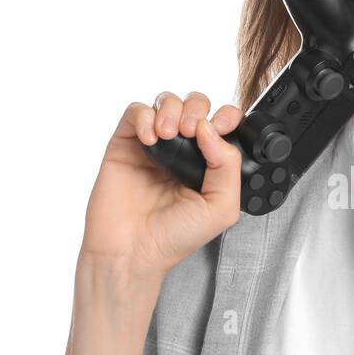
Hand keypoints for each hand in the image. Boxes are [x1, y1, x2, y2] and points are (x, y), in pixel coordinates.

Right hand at [81, 90, 244, 283]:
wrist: (133, 252)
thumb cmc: (174, 237)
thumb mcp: (221, 208)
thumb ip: (228, 166)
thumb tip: (211, 129)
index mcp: (208, 164)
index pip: (222, 124)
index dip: (225, 117)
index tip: (222, 127)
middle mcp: (182, 151)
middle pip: (195, 105)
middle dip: (197, 109)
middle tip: (193, 131)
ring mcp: (153, 146)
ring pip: (167, 102)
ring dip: (172, 109)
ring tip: (171, 135)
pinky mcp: (125, 145)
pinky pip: (135, 111)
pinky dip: (144, 116)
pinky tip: (150, 138)